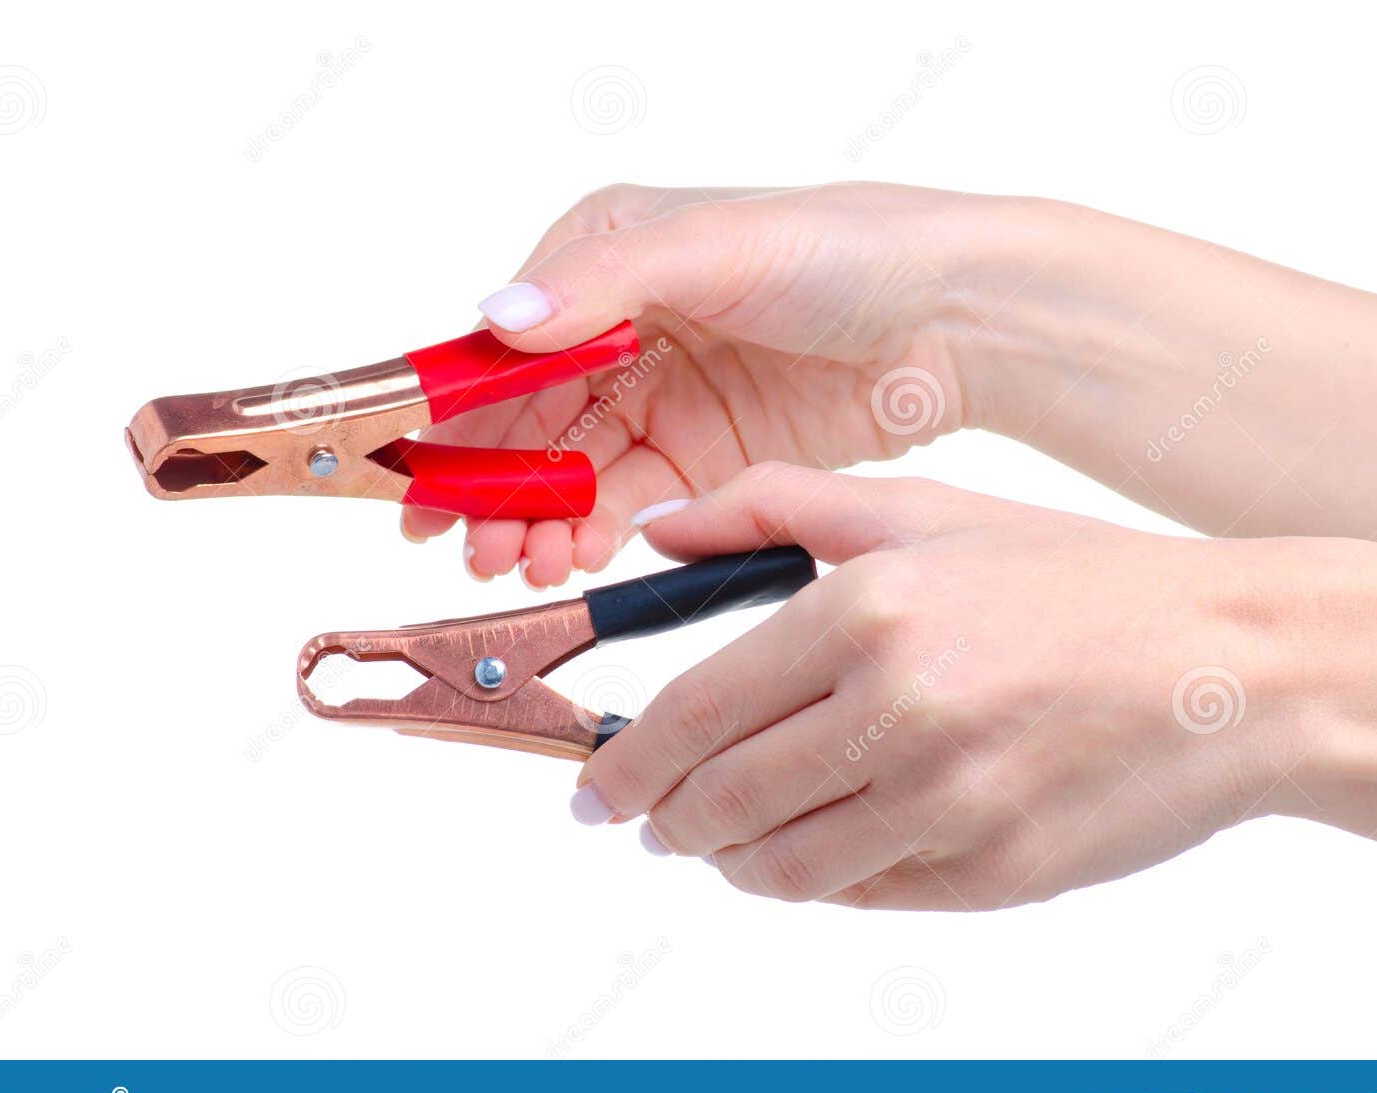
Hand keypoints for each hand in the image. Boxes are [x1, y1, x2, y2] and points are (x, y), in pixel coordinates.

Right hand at [401, 183, 1007, 583]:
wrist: (952, 319)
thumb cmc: (845, 249)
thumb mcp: (715, 246)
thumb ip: (601, 283)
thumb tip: (499, 319)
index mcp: (606, 259)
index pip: (504, 347)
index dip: (457, 417)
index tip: (423, 480)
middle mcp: (622, 329)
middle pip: (528, 423)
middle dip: (494, 487)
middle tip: (474, 547)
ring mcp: (664, 398)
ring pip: (572, 473)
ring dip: (540, 521)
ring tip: (525, 563)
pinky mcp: (706, 457)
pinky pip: (631, 503)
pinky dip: (599, 533)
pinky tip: (582, 556)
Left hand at [572, 463, 1376, 908]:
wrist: (1239, 663)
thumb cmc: (1080, 583)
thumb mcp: (926, 510)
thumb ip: (774, 510)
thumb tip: (656, 529)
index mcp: (866, 610)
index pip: (694, 715)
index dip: (627, 767)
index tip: (599, 791)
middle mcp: (900, 711)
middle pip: (720, 806)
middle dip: (666, 823)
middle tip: (654, 821)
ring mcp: (951, 805)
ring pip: (781, 869)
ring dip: (733, 863)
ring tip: (728, 842)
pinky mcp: (998, 874)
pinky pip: (865, 898)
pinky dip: (823, 881)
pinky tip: (827, 847)